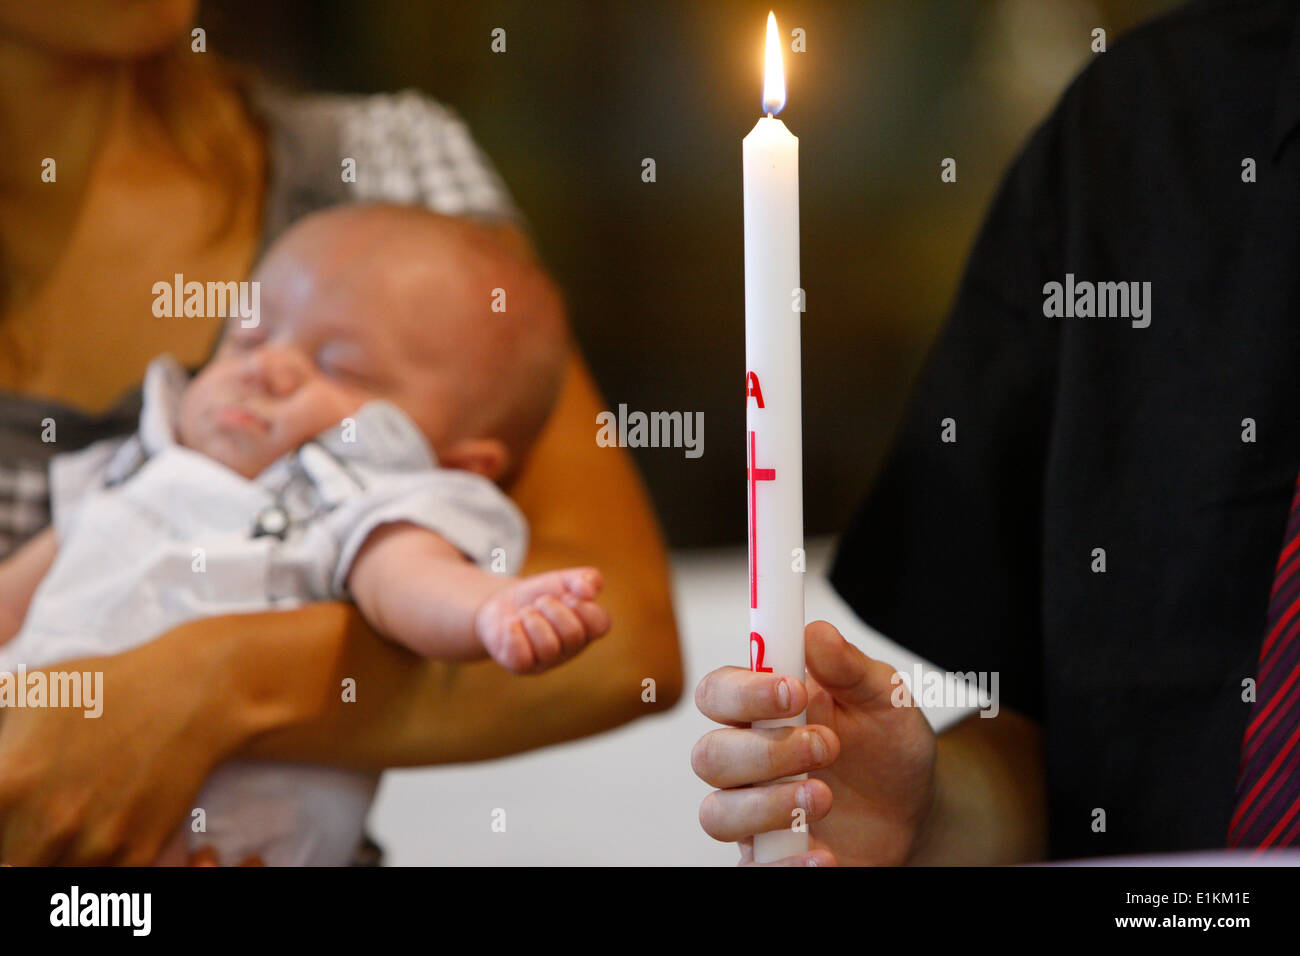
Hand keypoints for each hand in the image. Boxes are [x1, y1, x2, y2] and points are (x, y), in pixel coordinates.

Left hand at [0, 641, 246, 864]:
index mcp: (7, 786)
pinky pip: (95, 885)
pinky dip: (86, 869)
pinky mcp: (134, 856)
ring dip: (45, 861)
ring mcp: (94, 847)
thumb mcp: (19, 695)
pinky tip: (89, 837)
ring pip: (48, 880)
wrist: (189, 695)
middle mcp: (46, 826)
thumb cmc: (100, 688)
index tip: (3, 816)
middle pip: (7, 867)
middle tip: (23, 827)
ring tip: (59, 827)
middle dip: (10, 848)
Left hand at [474, 567, 609, 672]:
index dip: (584, 607)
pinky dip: (514, 633)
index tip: (567, 595)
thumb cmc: (540, 594)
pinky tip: (512, 623)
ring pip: (549, 647)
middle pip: (573, 634)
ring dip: (533, 620)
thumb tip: (590, 592)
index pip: (600, 624)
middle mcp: (570, 649)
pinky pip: (522, 658)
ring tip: (525, 613)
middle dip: (553, 609)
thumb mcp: (565, 579)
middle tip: (541, 601)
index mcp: (587, 629)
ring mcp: (546, 661)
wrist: (503, 603)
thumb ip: (586, 579)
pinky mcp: (521, 666)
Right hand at [692, 620, 937, 865]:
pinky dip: (784, 864)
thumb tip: (818, 633)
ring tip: (825, 797)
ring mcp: (753, 811)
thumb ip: (849, 667)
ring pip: (717, 813)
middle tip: (826, 745)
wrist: (915, 811)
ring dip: (767, 805)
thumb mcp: (882, 699)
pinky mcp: (769, 858)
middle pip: (709, 755)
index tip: (792, 690)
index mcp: (761, 709)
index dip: (744, 691)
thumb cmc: (886, 746)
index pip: (717, 693)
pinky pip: (752, 869)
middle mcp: (747, 760)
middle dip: (765, 751)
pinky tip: (823, 853)